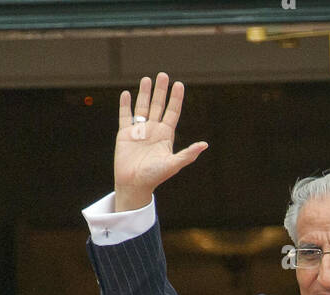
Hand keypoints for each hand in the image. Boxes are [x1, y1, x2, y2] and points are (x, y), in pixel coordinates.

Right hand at [114, 72, 207, 208]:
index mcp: (166, 136)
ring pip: (143, 107)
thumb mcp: (173, 164)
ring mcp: (139, 131)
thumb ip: (188, 154)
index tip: (179, 84)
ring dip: (145, 93)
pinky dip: (125, 105)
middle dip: (161, 91)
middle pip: (158, 106)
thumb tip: (204, 145)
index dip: (176, 99)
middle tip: (163, 75)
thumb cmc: (154, 176)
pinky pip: (125, 116)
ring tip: (147, 79)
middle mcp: (153, 130)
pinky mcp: (125, 134)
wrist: (134, 184)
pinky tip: (127, 94)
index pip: (172, 112)